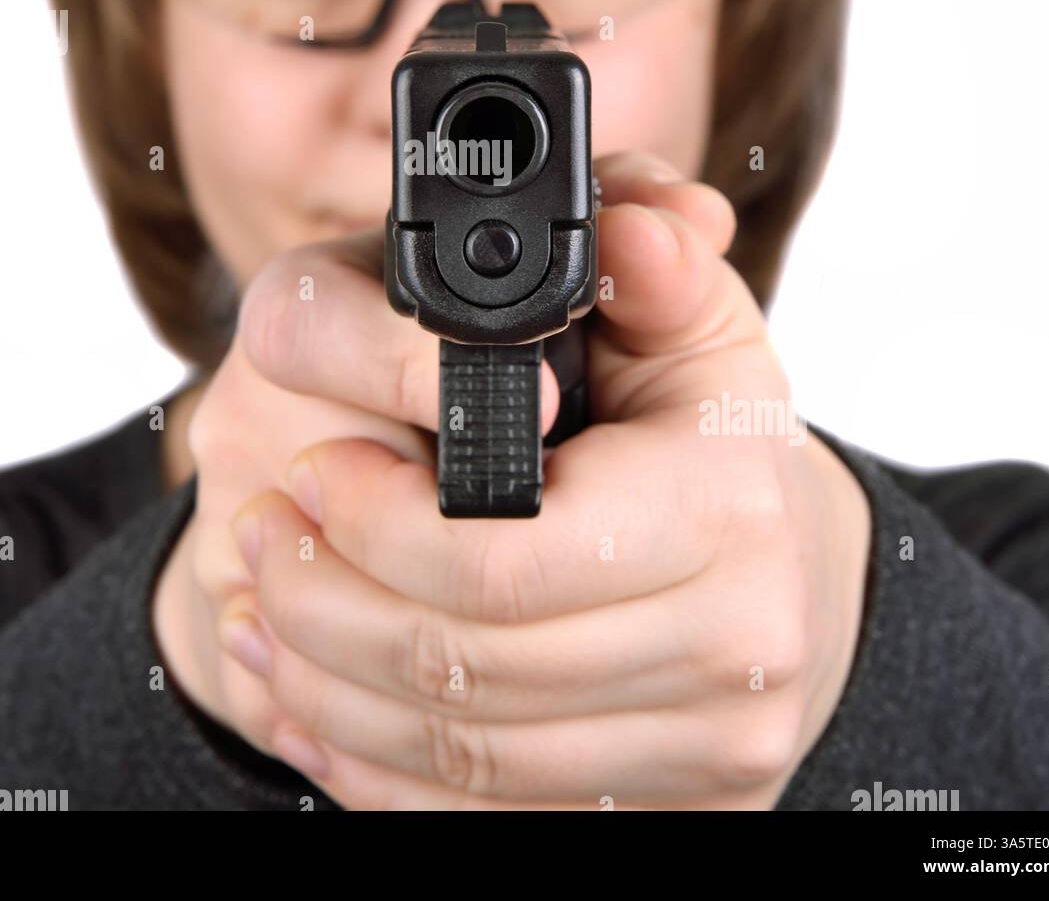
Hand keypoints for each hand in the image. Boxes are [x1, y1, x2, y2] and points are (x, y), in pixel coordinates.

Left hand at [155, 152, 871, 807]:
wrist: (787, 581)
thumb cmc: (712, 438)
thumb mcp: (688, 326)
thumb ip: (649, 264)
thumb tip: (632, 225)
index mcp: (728, 508)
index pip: (501, 559)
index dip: (376, 524)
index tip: (312, 473)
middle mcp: (736, 645)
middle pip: (462, 668)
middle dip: (322, 603)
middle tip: (261, 535)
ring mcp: (708, 751)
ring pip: (460, 758)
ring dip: (327, 688)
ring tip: (265, 608)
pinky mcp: (674, 818)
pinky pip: (485, 822)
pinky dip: (376, 771)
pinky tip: (316, 705)